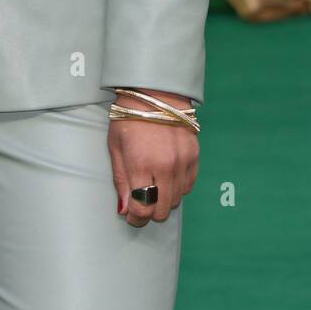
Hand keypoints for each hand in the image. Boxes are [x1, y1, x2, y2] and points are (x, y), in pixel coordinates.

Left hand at [108, 88, 198, 227]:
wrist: (154, 91)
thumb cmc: (129, 118)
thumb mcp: (115, 147)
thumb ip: (121, 181)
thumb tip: (124, 210)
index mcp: (141, 164)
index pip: (142, 208)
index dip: (135, 217)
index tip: (132, 216)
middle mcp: (165, 166)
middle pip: (162, 210)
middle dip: (149, 210)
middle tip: (141, 200)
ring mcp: (183, 162)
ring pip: (177, 200)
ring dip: (164, 198)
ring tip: (153, 183)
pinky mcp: (195, 156)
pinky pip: (189, 186)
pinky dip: (178, 186)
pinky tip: (167, 175)